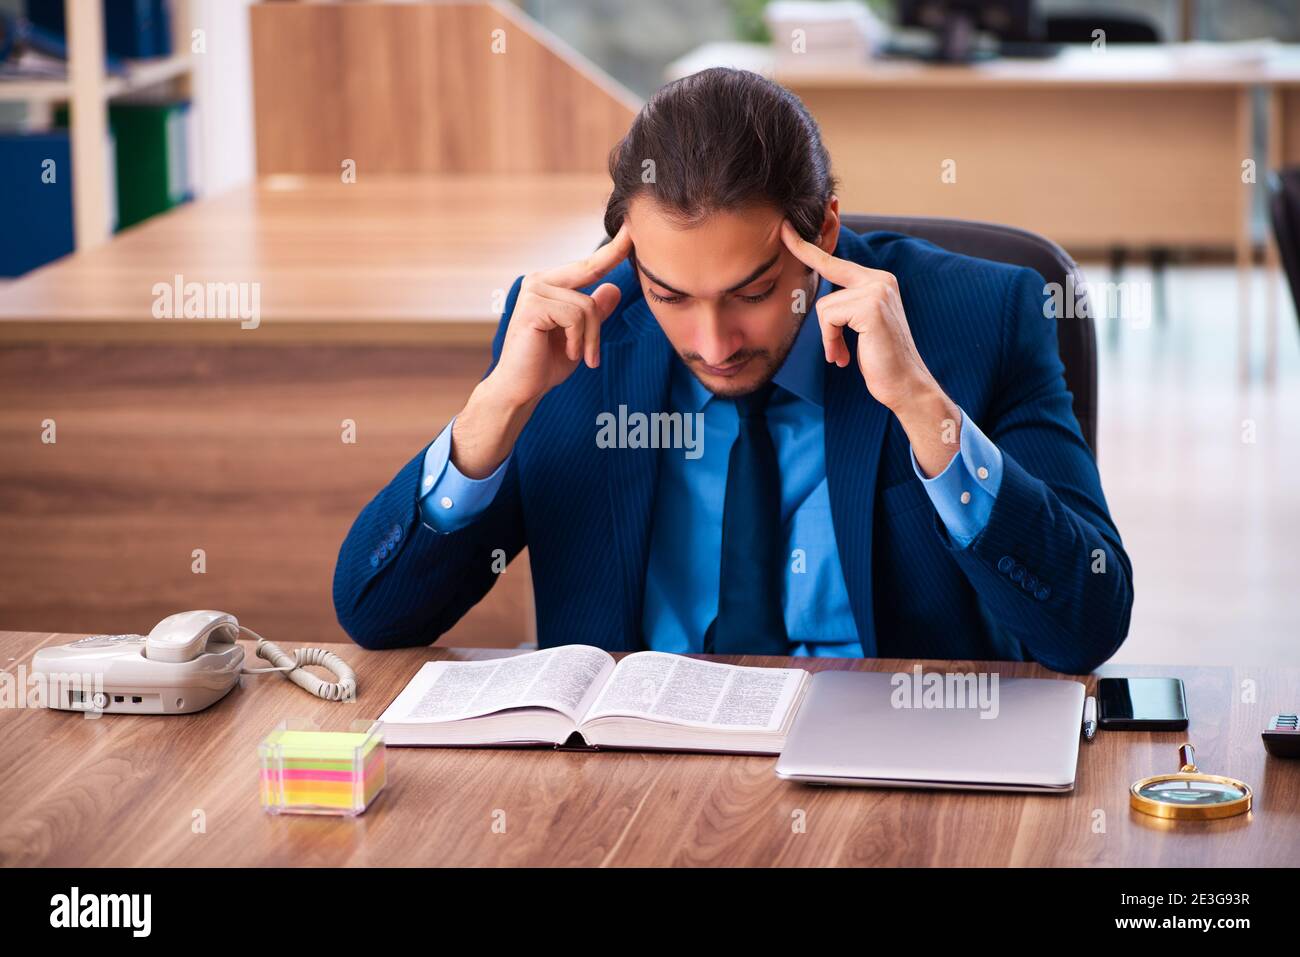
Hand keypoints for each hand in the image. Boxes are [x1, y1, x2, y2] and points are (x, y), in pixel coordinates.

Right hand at [485, 222, 632, 407]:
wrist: (521, 389)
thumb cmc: (545, 364)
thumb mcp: (581, 337)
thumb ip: (595, 313)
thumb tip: (614, 288)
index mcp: (549, 284)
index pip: (588, 264)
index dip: (611, 250)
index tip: (630, 232)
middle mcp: (539, 280)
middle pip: (591, 279)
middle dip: (598, 318)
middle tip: (593, 351)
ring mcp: (534, 291)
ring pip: (587, 305)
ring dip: (590, 338)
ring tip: (579, 357)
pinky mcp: (533, 306)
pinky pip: (575, 317)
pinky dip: (579, 340)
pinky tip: (568, 353)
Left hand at [780, 221, 959, 475]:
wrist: (906, 384)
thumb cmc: (881, 360)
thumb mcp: (863, 326)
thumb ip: (847, 306)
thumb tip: (823, 303)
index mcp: (879, 281)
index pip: (838, 262)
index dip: (810, 247)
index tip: (788, 230)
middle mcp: (881, 279)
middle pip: (828, 271)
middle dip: (805, 256)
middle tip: (784, 232)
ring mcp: (876, 290)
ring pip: (825, 305)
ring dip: (828, 336)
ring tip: (840, 354)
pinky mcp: (870, 307)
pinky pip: (829, 318)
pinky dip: (831, 341)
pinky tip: (843, 357)